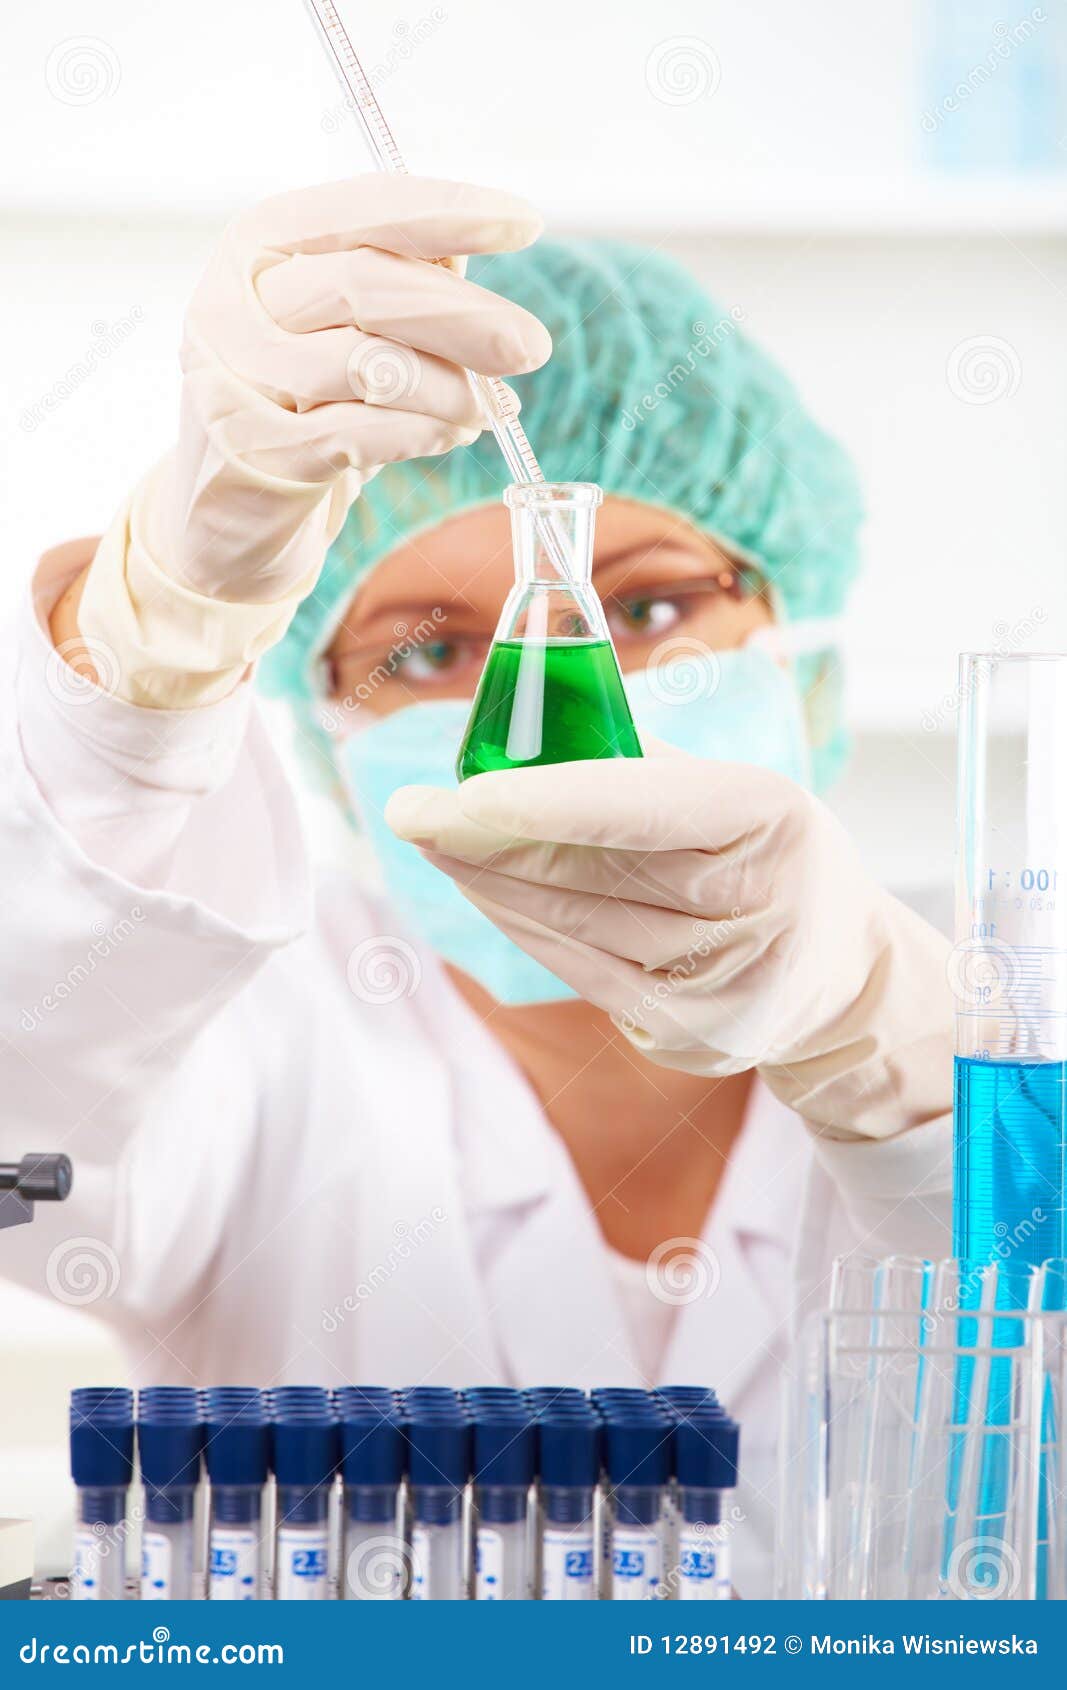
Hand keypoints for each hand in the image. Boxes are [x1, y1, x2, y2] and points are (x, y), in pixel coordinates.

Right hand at [169, 175, 549, 602]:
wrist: (222, 512)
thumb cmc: (296, 402)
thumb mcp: (336, 326)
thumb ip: (396, 280)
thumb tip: (468, 252)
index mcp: (257, 244)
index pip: (361, 207)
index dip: (448, 211)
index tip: (525, 222)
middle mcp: (234, 302)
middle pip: (366, 284)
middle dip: (465, 316)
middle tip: (533, 346)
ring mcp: (236, 380)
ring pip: (369, 365)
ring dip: (449, 389)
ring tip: (489, 408)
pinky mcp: (257, 454)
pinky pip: (361, 435)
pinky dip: (423, 433)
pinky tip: (452, 435)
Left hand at [386, 753, 952, 1141]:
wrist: (844, 981)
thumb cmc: (776, 858)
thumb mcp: (745, 793)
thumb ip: (644, 766)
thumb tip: (527, 732)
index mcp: (772, 821)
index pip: (638, 809)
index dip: (540, 802)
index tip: (457, 793)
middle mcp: (751, 909)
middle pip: (589, 873)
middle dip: (484, 840)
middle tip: (410, 810)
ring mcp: (717, 986)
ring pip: (571, 925)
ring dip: (488, 881)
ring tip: (432, 839)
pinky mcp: (684, 1034)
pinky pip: (577, 968)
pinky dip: (521, 924)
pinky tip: (480, 889)